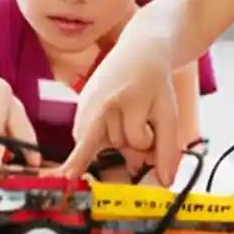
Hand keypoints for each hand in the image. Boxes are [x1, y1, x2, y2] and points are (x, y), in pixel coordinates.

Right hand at [62, 38, 178, 184]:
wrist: (138, 51)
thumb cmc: (155, 81)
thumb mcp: (168, 112)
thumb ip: (168, 148)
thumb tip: (165, 182)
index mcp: (120, 99)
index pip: (101, 136)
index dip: (78, 160)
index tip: (64, 177)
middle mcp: (96, 103)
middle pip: (124, 143)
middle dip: (141, 140)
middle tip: (150, 117)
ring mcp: (84, 106)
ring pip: (110, 144)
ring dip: (126, 138)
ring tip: (133, 112)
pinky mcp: (81, 110)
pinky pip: (94, 139)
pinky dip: (110, 136)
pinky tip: (120, 116)